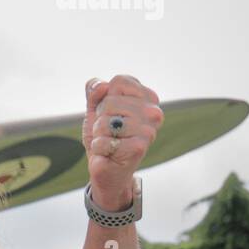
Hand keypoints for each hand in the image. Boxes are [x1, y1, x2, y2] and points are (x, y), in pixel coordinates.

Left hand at [82, 74, 162, 207]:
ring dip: (99, 134)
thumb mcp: (95, 109)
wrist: (107, 167)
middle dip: (100, 118)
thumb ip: (95, 92)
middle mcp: (153, 112)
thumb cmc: (105, 135)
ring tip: (110, 141)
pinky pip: (103, 140)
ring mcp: (148, 130)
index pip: (119, 81)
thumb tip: (100, 84)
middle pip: (110, 101)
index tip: (111, 112)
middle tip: (110, 131)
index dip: (105, 97)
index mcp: (147, 98)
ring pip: (105, 121)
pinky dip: (99, 148)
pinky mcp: (139, 147)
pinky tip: (110, 153)